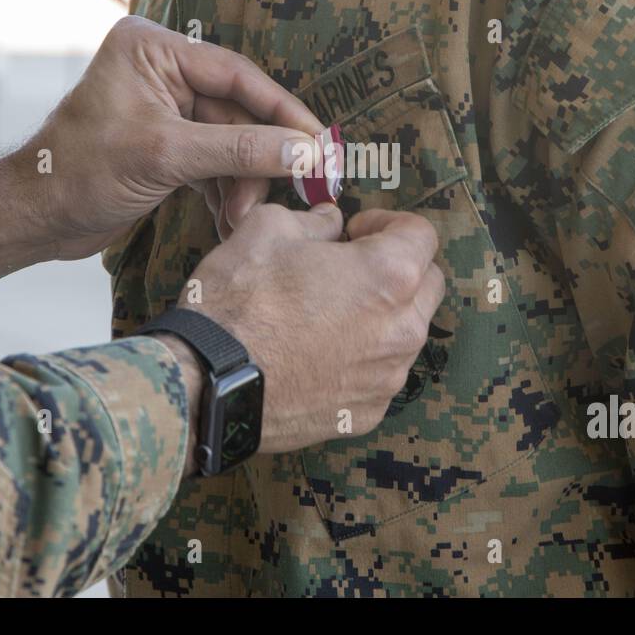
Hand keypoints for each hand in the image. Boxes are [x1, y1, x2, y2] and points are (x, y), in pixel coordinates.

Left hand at [0, 16, 322, 297]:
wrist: (32, 219)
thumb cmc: (78, 173)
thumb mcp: (166, 157)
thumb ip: (240, 151)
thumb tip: (307, 153)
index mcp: (153, 49)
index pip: (237, 75)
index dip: (284, 111)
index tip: (321, 142)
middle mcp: (162, 70)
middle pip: (239, 111)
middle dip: (262, 156)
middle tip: (303, 186)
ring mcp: (165, 107)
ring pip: (231, 141)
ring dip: (243, 181)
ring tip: (245, 217)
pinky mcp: (166, 143)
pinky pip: (215, 160)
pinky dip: (226, 191)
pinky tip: (230, 219)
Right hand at [175, 203, 444, 453]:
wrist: (207, 382)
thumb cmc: (238, 302)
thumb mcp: (267, 229)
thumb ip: (314, 221)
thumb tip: (330, 224)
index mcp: (389, 276)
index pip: (422, 234)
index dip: (387, 222)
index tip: (356, 230)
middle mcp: (402, 330)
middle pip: (427, 285)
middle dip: (398, 268)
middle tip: (351, 267)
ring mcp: (387, 377)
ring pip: (406, 333)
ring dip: (382, 316)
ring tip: (330, 312)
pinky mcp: (367, 413)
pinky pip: (380, 375)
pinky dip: (362, 360)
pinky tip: (319, 353)